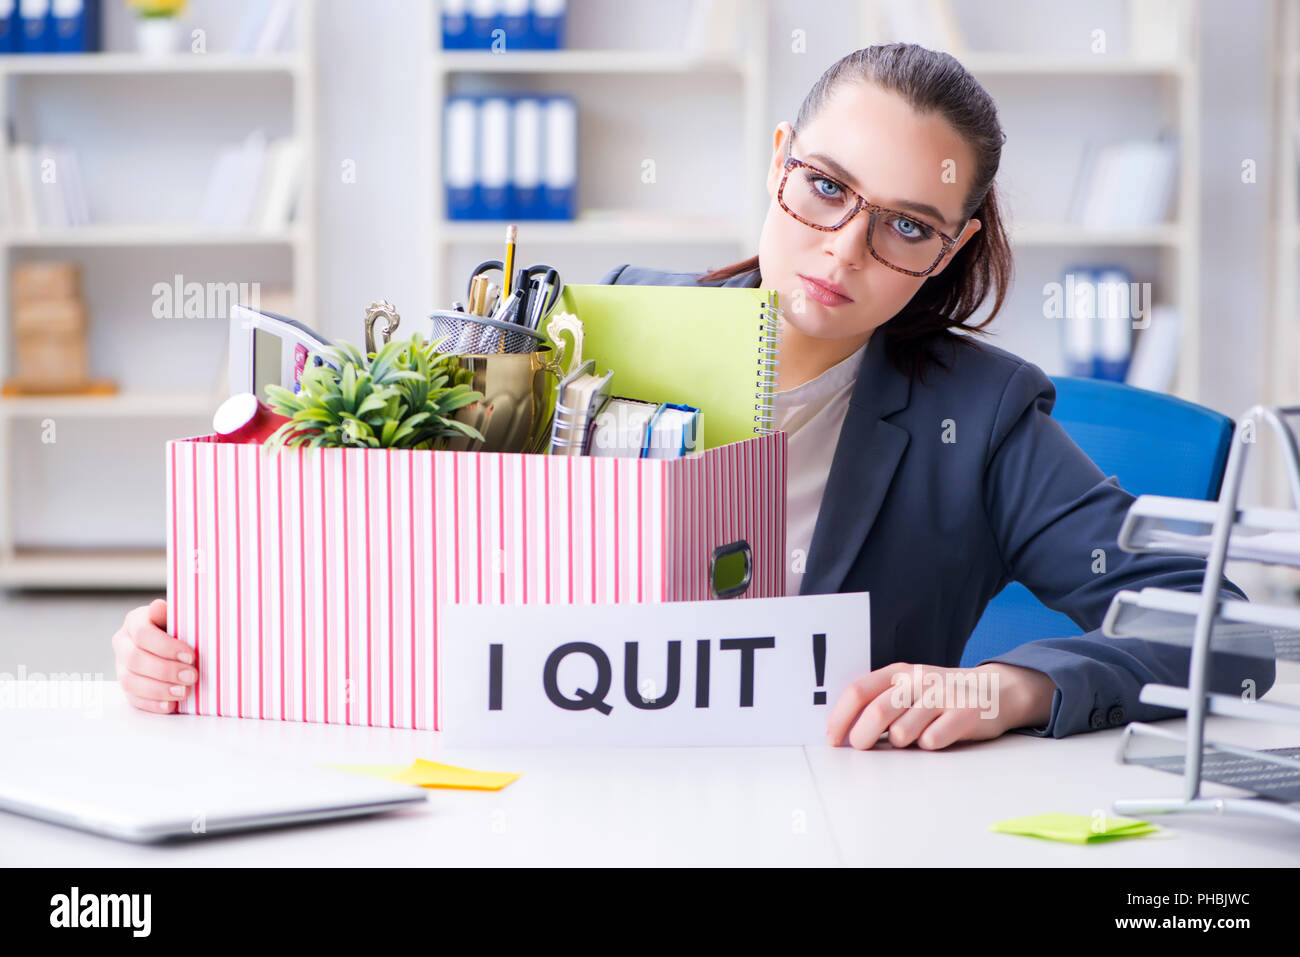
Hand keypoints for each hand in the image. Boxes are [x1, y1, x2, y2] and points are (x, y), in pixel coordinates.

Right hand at [112, 598, 196, 713]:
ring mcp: (122, 667)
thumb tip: (158, 607)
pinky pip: (134, 699)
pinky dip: (153, 704)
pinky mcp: (128, 687)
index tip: (191, 656)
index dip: (167, 647)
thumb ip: (170, 615)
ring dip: (160, 689)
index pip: (143, 634)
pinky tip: (171, 705)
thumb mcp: (179, 617)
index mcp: (134, 622)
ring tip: (184, 692)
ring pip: (131, 682)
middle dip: (166, 670)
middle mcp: (123, 644)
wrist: (178, 642)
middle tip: (192, 676)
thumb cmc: (181, 628)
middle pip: (136, 660)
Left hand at [826, 661, 1057, 749]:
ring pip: (903, 731)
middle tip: (861, 748)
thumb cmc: (941, 695)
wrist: (996, 690)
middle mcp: (919, 679)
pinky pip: (933, 741)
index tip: (832, 739)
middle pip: (877, 711)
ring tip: (911, 739)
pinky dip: (928, 746)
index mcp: (899, 672)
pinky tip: (936, 738)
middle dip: (862, 736)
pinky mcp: (965, 713)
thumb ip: (881, 702)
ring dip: (900, 743)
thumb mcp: (909, 688)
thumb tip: (845, 731)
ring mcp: (943, 695)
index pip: (858, 691)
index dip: (840, 717)